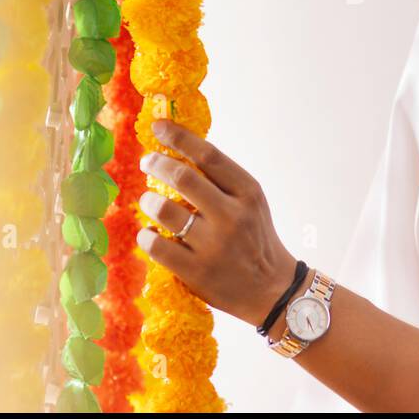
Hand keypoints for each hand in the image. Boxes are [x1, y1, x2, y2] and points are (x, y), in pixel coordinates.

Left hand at [135, 119, 300, 329]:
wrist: (272, 290)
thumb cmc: (255, 239)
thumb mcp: (250, 202)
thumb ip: (222, 180)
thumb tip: (180, 150)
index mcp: (248, 193)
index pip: (208, 155)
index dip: (179, 137)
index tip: (159, 128)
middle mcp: (232, 216)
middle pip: (183, 177)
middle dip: (157, 163)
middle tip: (147, 161)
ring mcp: (213, 245)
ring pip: (165, 210)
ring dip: (149, 200)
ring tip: (149, 201)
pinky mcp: (196, 272)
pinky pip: (157, 246)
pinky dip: (146, 235)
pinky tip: (149, 233)